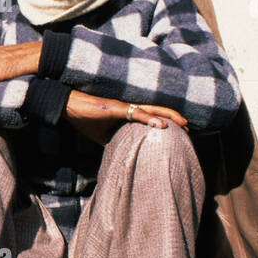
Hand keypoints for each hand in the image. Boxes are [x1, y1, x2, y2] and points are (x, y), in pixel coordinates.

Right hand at [64, 89, 187, 145]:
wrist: (68, 105)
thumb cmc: (83, 117)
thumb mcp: (100, 134)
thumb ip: (114, 140)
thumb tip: (122, 152)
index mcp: (125, 112)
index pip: (150, 116)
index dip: (164, 121)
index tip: (179, 130)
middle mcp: (128, 107)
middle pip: (156, 111)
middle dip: (174, 119)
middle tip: (189, 127)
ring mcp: (123, 106)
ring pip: (152, 110)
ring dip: (169, 117)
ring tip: (184, 123)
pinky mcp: (116, 108)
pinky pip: (137, 113)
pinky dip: (150, 119)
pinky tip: (162, 125)